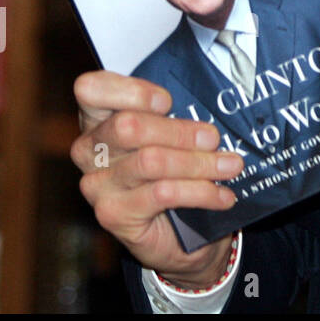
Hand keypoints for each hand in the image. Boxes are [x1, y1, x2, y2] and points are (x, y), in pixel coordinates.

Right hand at [72, 70, 241, 287]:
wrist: (177, 231)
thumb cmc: (175, 169)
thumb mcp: (174, 133)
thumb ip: (177, 114)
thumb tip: (215, 101)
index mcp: (98, 117)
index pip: (92, 89)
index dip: (130, 91)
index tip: (167, 102)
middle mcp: (89, 149)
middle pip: (128, 126)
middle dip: (179, 131)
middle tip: (214, 138)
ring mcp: (97, 184)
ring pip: (150, 161)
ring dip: (199, 163)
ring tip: (231, 166)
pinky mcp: (113, 214)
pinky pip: (162, 194)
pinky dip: (201, 192)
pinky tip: (222, 195)